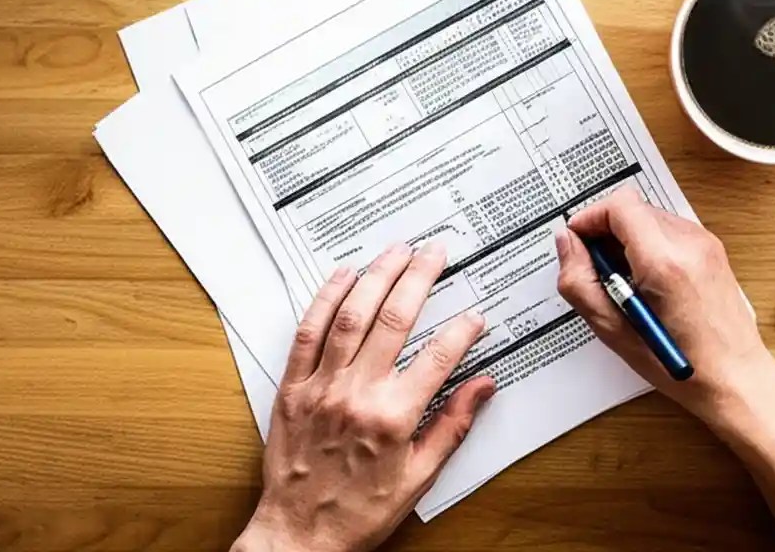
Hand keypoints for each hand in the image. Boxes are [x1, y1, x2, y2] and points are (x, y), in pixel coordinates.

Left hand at [232, 242, 495, 551]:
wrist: (297, 537)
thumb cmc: (358, 514)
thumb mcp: (419, 478)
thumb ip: (452, 426)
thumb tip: (482, 388)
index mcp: (393, 419)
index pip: (438, 357)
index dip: (461, 330)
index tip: (474, 314)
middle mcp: (357, 395)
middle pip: (395, 320)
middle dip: (420, 278)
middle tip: (435, 252)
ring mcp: (321, 388)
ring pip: (352, 316)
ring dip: (377, 277)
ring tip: (396, 251)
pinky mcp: (292, 389)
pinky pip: (308, 333)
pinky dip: (325, 299)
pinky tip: (342, 276)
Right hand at [554, 187, 774, 428]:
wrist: (734, 376)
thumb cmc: (682, 364)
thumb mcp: (614, 330)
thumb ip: (580, 282)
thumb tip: (567, 243)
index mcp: (663, 261)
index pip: (619, 205)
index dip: (590, 218)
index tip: (578, 240)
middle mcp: (689, 243)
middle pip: (633, 207)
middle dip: (607, 230)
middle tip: (598, 269)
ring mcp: (705, 244)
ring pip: (650, 216)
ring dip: (628, 238)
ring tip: (624, 281)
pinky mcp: (712, 250)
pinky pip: (669, 230)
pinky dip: (649, 245)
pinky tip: (647, 282)